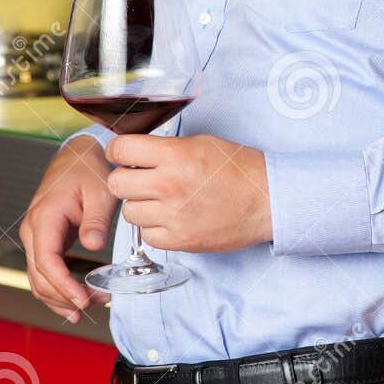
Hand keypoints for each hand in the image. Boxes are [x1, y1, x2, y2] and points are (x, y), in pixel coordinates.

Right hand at [19, 135, 116, 322]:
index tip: (84, 300)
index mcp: (44, 217)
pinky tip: (75, 303)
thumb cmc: (89, 170)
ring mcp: (35, 236)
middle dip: (65, 297)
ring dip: (60, 298)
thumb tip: (93, 246)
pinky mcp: (43, 241)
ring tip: (89, 308)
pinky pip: (44, 272)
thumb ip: (96, 220)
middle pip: (39, 277)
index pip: (46, 261)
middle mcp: (33, 230)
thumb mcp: (101, 191)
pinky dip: (57, 290)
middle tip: (96, 304)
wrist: (77, 155)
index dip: (63, 286)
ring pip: (38, 279)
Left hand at [104, 133, 271, 252]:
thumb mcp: (202, 143)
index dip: (119, 152)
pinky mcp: (180, 240)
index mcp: (175, 155)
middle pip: (116, 184)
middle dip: (126, 179)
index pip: (120, 150)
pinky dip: (155, 228)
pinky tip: (172, 218)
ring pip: (128, 212)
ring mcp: (173, 216)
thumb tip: (138, 152)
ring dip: (140, 205)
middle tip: (141, 179)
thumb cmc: (239, 168)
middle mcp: (168, 185)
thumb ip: (167, 148)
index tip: (125, 156)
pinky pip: (146, 235)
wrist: (267, 199)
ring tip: (161, 201)